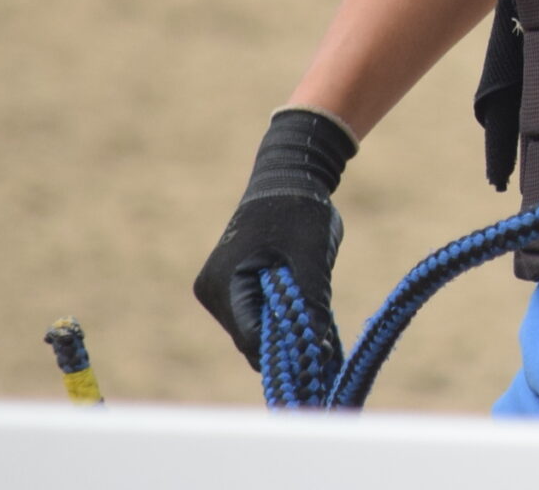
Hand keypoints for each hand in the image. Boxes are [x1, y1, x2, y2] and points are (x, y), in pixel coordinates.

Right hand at [192, 108, 353, 369]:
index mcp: (222, 283)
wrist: (289, 178)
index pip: (250, 337)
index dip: (283, 353)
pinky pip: (257, 317)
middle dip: (288, 344)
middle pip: (251, 340)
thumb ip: (311, 299)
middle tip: (326, 348)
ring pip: (255, 331)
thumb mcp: (311, 256)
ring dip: (286, 331)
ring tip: (319, 323)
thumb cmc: (300, 212)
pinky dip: (281, 320)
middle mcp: (212, 292)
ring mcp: (219, 291)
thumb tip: (315, 344)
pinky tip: (307, 314)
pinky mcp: (231, 289)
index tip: (316, 360)